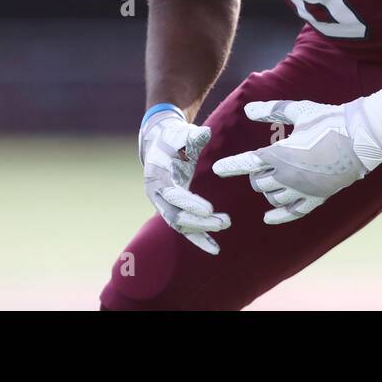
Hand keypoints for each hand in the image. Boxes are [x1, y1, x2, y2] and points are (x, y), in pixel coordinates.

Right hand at [139, 108, 230, 253]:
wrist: (160, 142)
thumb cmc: (173, 137)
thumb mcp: (180, 133)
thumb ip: (191, 135)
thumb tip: (204, 133)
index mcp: (156, 176)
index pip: (172, 196)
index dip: (189, 204)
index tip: (209, 209)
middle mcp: (156, 194)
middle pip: (176, 216)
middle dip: (200, 221)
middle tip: (225, 221)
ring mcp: (163, 204)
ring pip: (181, 225)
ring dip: (202, 230)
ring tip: (225, 224)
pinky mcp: (173, 209)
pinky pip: (185, 228)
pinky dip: (199, 238)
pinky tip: (215, 248)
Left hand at [212, 79, 381, 224]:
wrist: (361, 136)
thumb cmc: (329, 120)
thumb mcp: (299, 110)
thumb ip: (271, 110)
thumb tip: (248, 109)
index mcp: (280, 154)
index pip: (246, 163)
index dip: (230, 166)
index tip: (216, 169)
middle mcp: (288, 176)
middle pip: (259, 182)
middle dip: (256, 174)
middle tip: (262, 163)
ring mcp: (303, 189)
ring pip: (273, 197)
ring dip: (268, 189)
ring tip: (272, 179)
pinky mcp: (317, 197)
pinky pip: (294, 212)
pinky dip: (279, 216)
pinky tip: (269, 218)